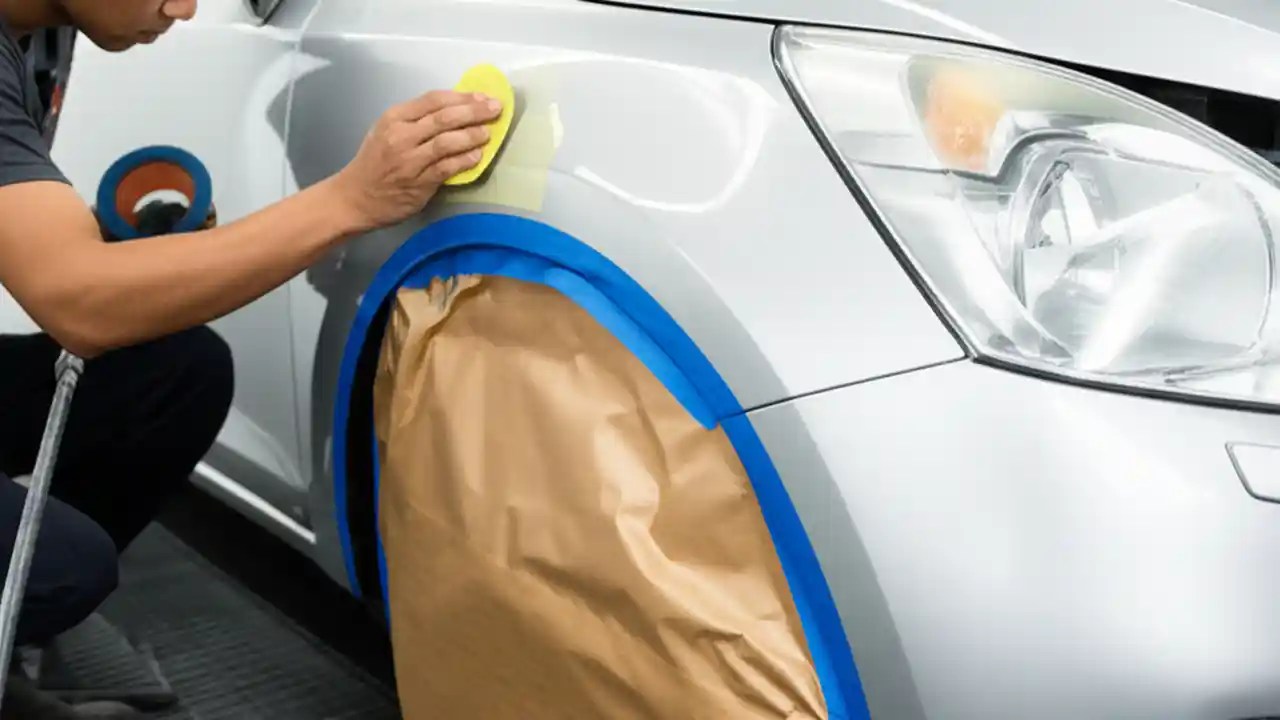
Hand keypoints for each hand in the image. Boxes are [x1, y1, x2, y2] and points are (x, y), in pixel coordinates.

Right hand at [329, 90, 501, 232]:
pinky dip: (464, 160)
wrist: (354, 198)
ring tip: (488, 133)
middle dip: (474, 111)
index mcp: (395, 117)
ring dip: (472, 135)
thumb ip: (417, 120)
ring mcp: (409, 160)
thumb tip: (458, 109)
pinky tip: (477, 156)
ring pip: (447, 141)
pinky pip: (447, 168)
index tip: (483, 96)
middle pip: (444, 117)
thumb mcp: (388, 131)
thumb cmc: (375, 163)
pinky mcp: (418, 182)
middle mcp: (401, 135)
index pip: (434, 99)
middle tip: (496, 109)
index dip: (463, 96)